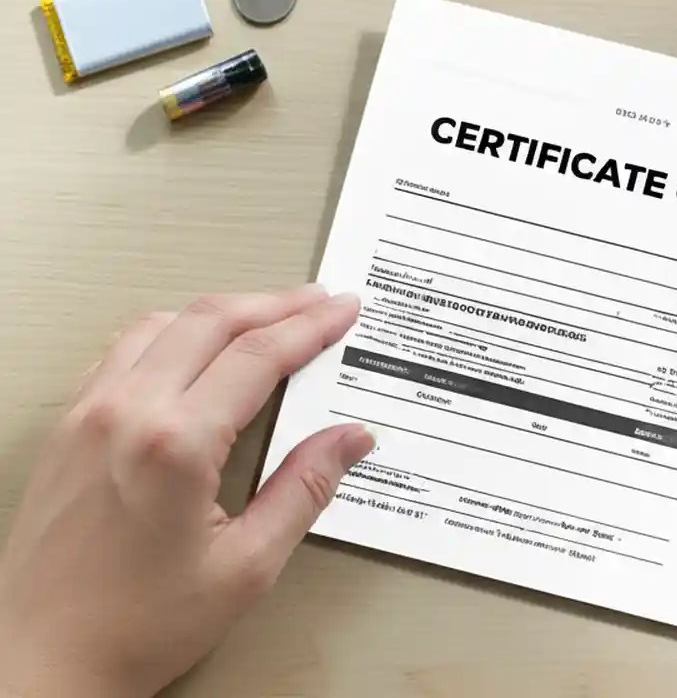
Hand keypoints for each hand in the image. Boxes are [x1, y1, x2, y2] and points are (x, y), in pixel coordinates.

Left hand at [0, 286, 372, 697]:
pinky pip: (123, 350)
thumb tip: (350, 439)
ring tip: (268, 314)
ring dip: (222, 311)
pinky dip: (172, 331)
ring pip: (162, 324)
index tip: (343, 311)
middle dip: (275, 304)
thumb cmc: (136, 625)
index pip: (257, 356)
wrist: (41, 659)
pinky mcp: (68, 428)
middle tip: (320, 301)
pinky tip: (196, 344)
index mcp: (175, 444)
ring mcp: (87, 415)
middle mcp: (124, 413)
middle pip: (210, 321)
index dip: (310, 327)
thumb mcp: (246, 566)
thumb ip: (304, 489)